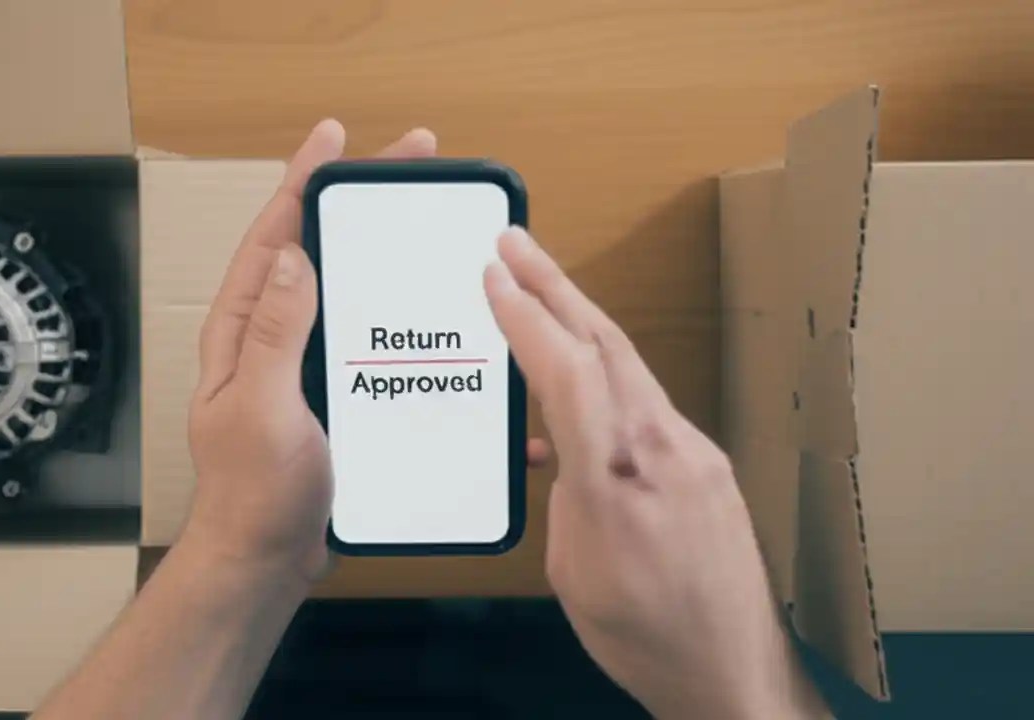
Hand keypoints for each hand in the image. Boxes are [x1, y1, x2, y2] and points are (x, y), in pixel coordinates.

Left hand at [184, 120, 442, 584]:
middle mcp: (271, 336)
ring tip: (425, 222)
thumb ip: (275, 336)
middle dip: (354, 203)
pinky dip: (395, 315)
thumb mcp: (263, 410)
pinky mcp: (332, 392)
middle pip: (313, 250)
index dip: (302, 183)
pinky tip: (430, 312)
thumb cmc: (253, 494)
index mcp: (242, 332)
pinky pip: (364, 337)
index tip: (336, 138)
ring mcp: (303, 363)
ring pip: (343, 289)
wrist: (266, 558)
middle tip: (406, 164)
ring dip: (380, 252)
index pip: (272, 240)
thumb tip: (293, 257)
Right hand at [484, 228, 827, 718]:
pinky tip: (575, 392)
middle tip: (514, 243)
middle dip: (554, 287)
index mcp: (616, 479)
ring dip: (579, 322)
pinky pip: (645, 402)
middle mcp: (663, 449)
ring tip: (537, 292)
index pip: (569, 373)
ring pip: (628, 366)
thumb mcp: (572, 571)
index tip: (495, 276)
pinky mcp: (707, 465)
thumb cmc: (641, 635)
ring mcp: (693, 452)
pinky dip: (604, 377)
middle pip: (606, 346)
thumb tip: (564, 453)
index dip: (529, 318)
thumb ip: (568, 494)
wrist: (734, 670)